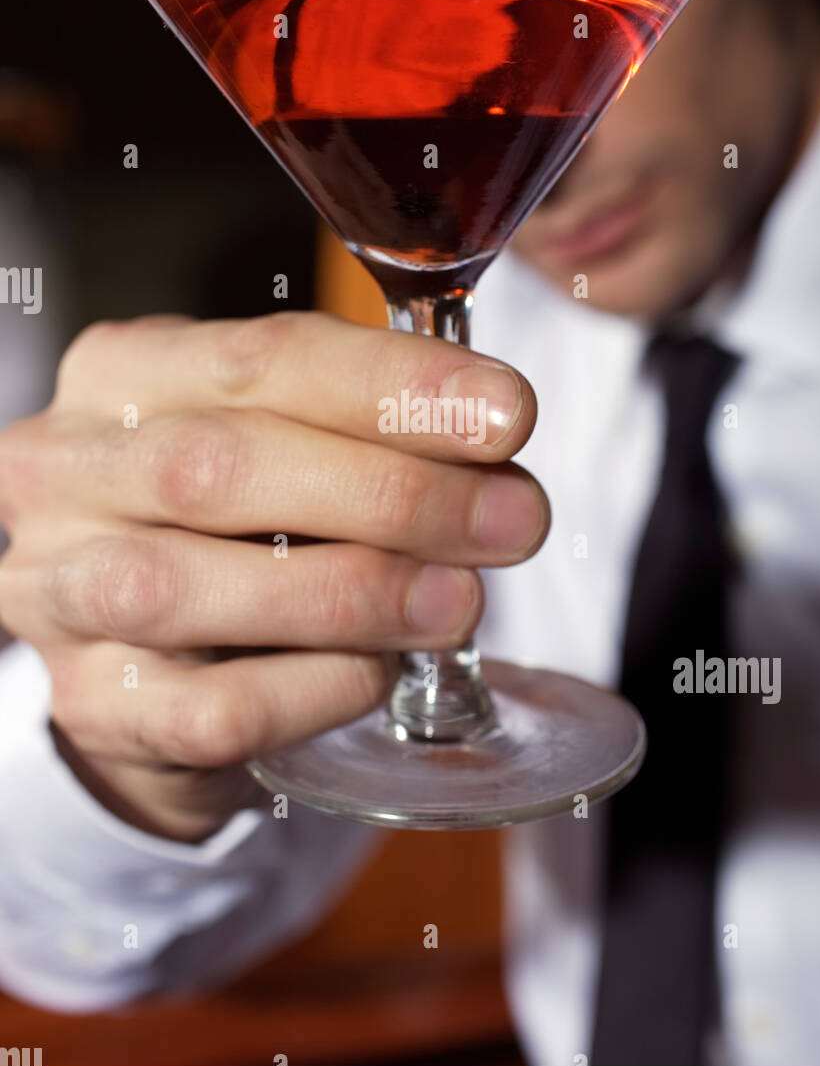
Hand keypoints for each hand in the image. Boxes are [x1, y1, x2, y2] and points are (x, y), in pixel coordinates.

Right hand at [0, 312, 547, 841]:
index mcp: (124, 372)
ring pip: (195, 586)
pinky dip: (317, 689)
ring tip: (463, 601)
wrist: (144, 655)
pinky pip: (212, 708)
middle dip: (394, 492)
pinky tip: (381, 674)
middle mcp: (69, 471)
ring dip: (358, 592)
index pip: (264, 357)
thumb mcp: (283, 441)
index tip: (508, 415)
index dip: (396, 386)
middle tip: (514, 518)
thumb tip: (495, 454)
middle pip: (225, 465)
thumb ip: (364, 430)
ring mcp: (61, 591)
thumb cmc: (233, 522)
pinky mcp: (92, 703)